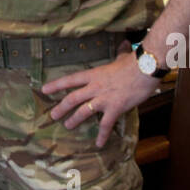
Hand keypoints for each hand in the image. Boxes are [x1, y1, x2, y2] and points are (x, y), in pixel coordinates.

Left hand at [41, 43, 157, 147]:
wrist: (145, 69)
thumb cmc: (134, 62)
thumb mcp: (122, 57)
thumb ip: (119, 53)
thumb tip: (124, 45)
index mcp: (94, 74)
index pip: (70, 80)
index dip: (56, 85)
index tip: (44, 89)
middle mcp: (95, 87)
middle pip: (72, 98)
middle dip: (61, 108)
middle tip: (53, 115)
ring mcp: (103, 99)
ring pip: (83, 111)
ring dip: (74, 120)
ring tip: (67, 126)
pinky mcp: (115, 108)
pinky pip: (105, 125)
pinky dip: (102, 135)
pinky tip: (99, 144)